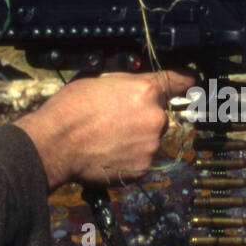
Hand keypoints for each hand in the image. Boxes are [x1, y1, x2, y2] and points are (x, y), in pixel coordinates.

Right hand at [15, 70, 195, 189]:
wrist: (55, 144)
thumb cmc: (70, 109)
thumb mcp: (97, 79)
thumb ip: (124, 80)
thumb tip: (132, 80)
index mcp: (146, 90)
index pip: (178, 80)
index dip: (184, 80)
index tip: (190, 81)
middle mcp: (155, 117)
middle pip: (160, 115)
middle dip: (143, 117)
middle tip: (116, 121)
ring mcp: (151, 144)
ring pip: (151, 139)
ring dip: (136, 139)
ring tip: (107, 139)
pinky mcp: (143, 167)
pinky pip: (142, 159)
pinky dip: (129, 158)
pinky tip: (109, 154)